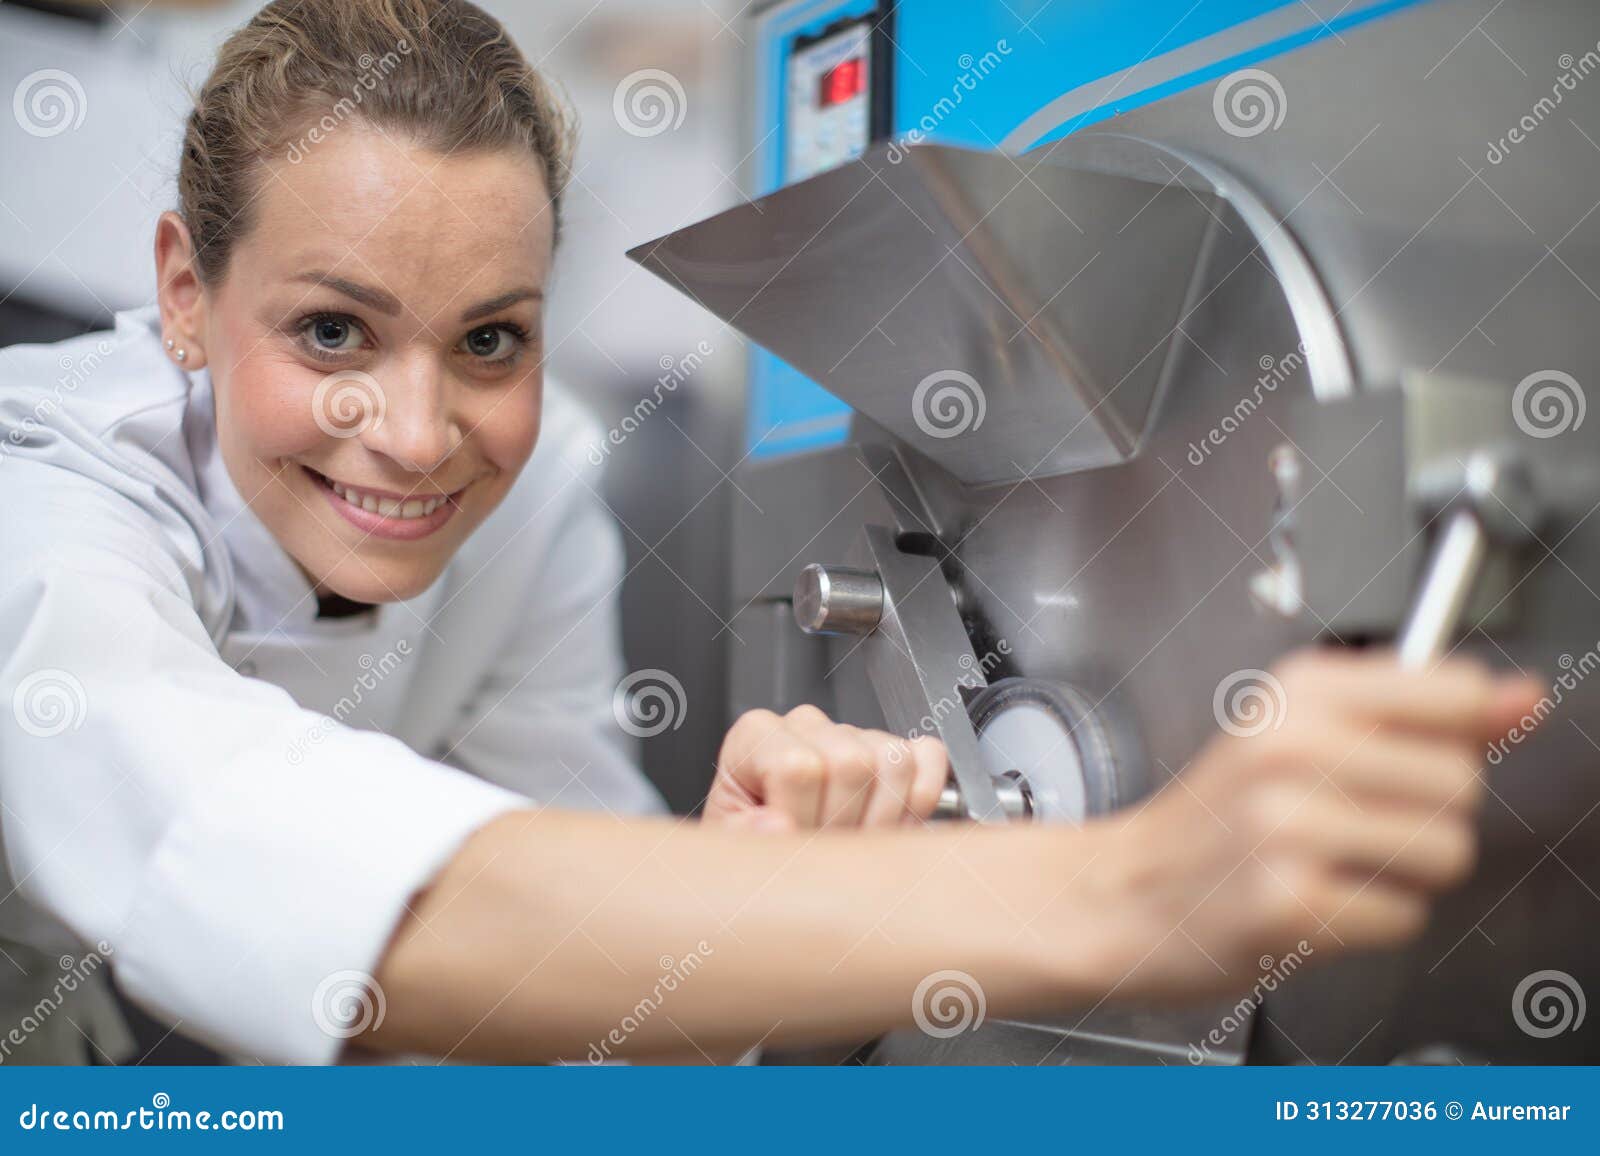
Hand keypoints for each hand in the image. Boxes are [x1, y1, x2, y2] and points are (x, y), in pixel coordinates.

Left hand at [704, 704, 948, 832]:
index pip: (799, 766)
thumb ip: (745, 839)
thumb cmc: (755, 845)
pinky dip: (922, 797)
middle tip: (826, 844)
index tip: (793, 837)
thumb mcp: (734, 850)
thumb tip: (775, 824)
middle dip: (843, 822)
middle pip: (851, 763)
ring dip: (882, 818)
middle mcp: (805, 725)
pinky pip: (929, 757)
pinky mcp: (896, 746)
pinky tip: (890, 822)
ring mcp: (855, 732)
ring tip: (853, 837)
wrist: (778, 856)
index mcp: (756, 736)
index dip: (802, 816)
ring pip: (894, 762)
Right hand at [1091, 648, 1541, 996]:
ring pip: (1446, 853)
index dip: (1455, 735)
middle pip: (1462, 782)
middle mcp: (1291, 747)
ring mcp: (1286, 825)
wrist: (1126, 892)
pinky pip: (1404, 916)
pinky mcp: (1289, 901)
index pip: (1457, 691)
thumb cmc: (1217, 818)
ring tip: (1335, 865)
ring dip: (1405, 875)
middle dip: (1428, 816)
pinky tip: (1314, 901)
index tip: (1412, 755)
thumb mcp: (1302, 733)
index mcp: (1299, 690)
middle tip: (1352, 823)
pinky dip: (1370, 922)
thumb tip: (1525, 697)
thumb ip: (1423, 713)